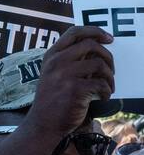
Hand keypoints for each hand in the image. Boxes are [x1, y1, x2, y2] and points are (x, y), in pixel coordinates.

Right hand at [24, 25, 114, 143]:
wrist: (43, 123)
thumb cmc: (53, 98)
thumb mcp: (54, 74)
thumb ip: (70, 60)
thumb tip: (97, 49)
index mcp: (51, 55)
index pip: (75, 32)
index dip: (95, 31)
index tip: (109, 38)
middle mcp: (56, 61)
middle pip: (91, 45)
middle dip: (108, 56)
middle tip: (111, 69)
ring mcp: (64, 75)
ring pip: (100, 64)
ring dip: (110, 77)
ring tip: (107, 87)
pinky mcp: (75, 89)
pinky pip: (102, 84)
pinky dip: (107, 92)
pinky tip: (102, 98)